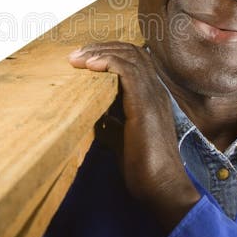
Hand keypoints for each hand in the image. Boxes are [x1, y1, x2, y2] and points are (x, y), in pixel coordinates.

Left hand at [69, 43, 199, 231]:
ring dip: (99, 52)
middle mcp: (155, 90)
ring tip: (77, 58)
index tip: (81, 59)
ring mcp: (153, 95)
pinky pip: (128, 71)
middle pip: (130, 51)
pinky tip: (90, 67)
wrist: (161, 188)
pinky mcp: (146, 105)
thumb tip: (94, 117)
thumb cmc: (143, 169)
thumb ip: (111, 123)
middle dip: (100, 47)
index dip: (107, 53)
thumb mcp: (121, 139)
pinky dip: (108, 62)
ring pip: (129, 56)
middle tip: (75, 55)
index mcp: (151, 96)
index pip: (133, 59)